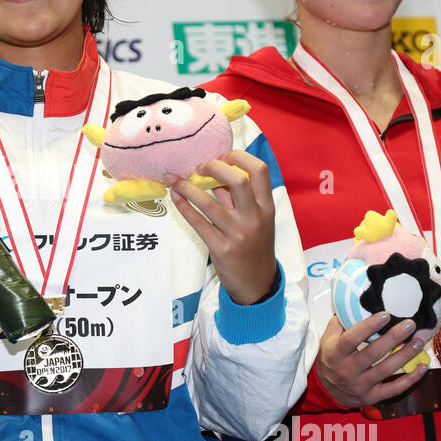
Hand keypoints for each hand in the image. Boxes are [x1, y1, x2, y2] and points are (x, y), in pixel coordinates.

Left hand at [167, 150, 276, 304]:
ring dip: (187, 187)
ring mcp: (238, 234)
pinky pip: (198, 222)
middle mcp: (255, 218)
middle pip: (238, 180)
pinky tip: (175, 197)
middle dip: (214, 167)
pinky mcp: (221, 249)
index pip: (260, 171)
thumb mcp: (257, 221)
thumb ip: (238, 199)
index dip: (240, 157)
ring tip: (174, 179)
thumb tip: (213, 173)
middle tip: (199, 167)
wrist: (257, 285)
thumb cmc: (255, 247)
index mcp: (267, 207)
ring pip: (209, 202)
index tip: (223, 155)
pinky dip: (184, 206)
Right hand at [315, 313, 428, 408]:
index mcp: (335, 354)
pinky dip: (410, 379)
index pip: (352, 339)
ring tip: (419, 341)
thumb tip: (357, 304)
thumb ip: (340, 323)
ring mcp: (360, 385)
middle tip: (410, 324)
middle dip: (394, 337)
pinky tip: (422, 367)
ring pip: (386, 370)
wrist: (326, 390)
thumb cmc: (330, 359)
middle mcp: (347, 370)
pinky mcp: (371, 397)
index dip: (369, 327)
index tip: (385, 315)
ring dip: (405, 355)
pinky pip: (394, 389)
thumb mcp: (327, 340)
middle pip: (373, 353)